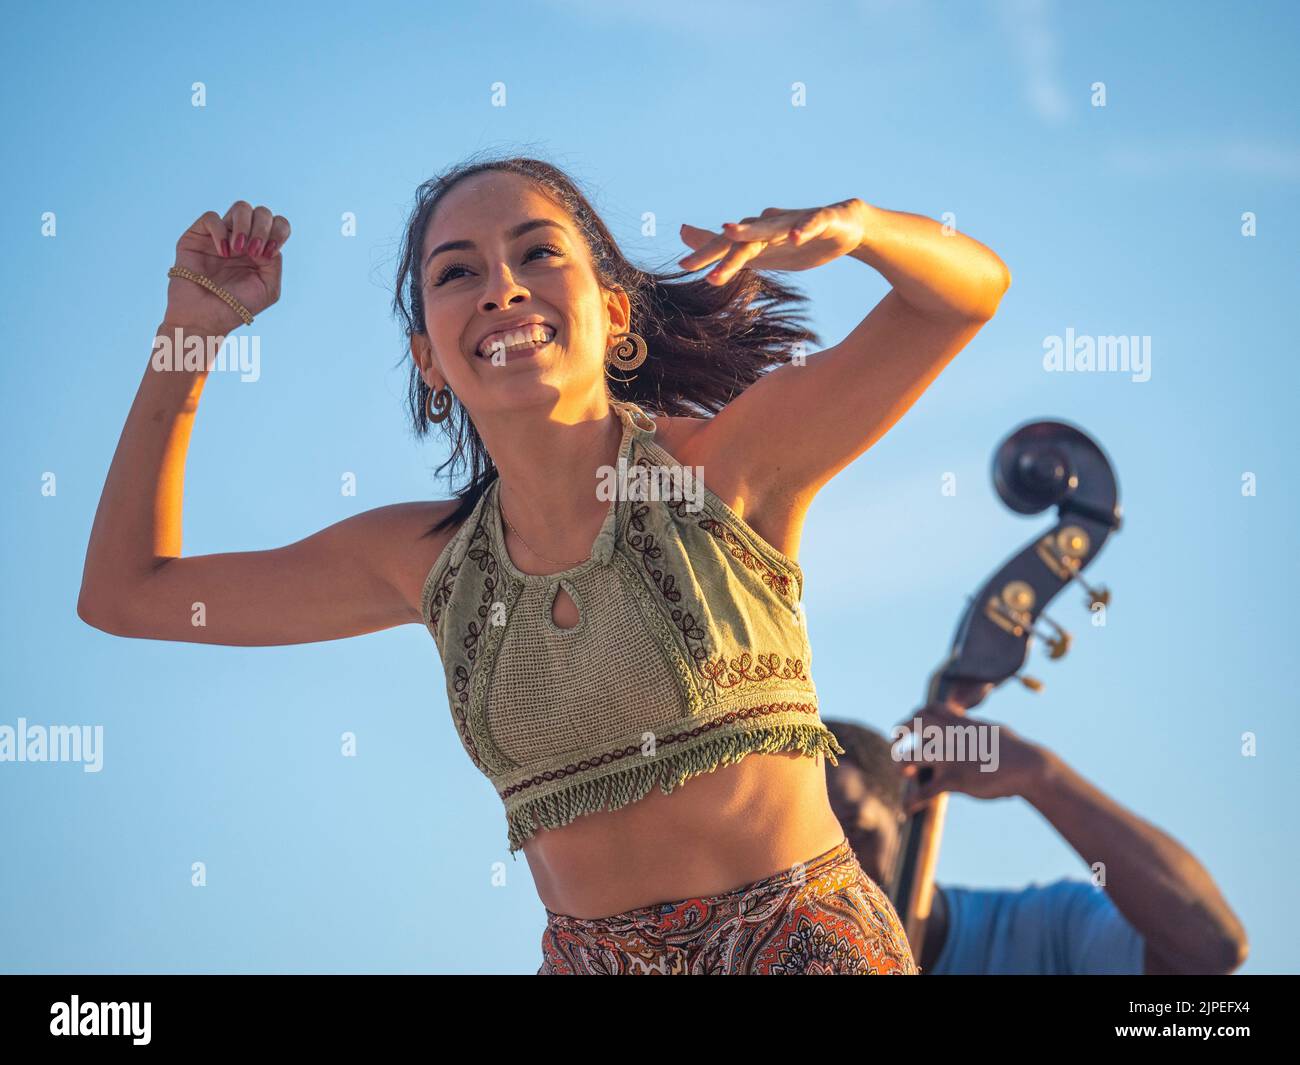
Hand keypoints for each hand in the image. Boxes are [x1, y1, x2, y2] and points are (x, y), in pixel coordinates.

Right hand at [165, 201, 291, 331]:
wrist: (204, 318)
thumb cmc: (236, 306)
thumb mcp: (268, 289)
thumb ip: (275, 263)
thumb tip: (268, 242)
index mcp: (262, 250)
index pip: (278, 224)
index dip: (279, 231)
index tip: (269, 252)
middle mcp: (243, 239)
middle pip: (262, 212)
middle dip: (263, 228)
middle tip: (254, 252)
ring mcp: (221, 236)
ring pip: (241, 207)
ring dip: (245, 226)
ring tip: (238, 250)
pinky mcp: (197, 236)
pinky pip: (212, 217)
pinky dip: (221, 231)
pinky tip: (222, 252)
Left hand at [678, 198, 867, 284]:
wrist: (845, 227)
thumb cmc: (797, 241)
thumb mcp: (760, 252)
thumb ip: (725, 249)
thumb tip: (685, 236)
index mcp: (758, 237)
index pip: (727, 247)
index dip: (705, 255)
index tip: (681, 267)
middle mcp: (770, 226)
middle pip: (740, 240)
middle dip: (716, 250)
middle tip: (691, 264)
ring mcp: (795, 221)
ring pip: (769, 228)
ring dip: (749, 230)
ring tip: (729, 231)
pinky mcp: (822, 219)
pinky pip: (811, 224)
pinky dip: (804, 228)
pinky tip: (796, 237)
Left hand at [895, 698, 1049, 811]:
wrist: (1028, 767)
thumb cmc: (1014, 750)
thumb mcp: (991, 729)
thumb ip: (972, 726)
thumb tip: (967, 721)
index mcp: (960, 723)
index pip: (930, 709)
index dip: (916, 716)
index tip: (913, 726)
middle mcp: (951, 736)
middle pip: (914, 723)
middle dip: (900, 732)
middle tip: (897, 745)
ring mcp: (950, 756)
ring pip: (912, 756)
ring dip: (901, 766)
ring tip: (903, 775)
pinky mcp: (955, 779)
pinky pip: (925, 790)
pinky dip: (913, 800)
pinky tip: (908, 808)